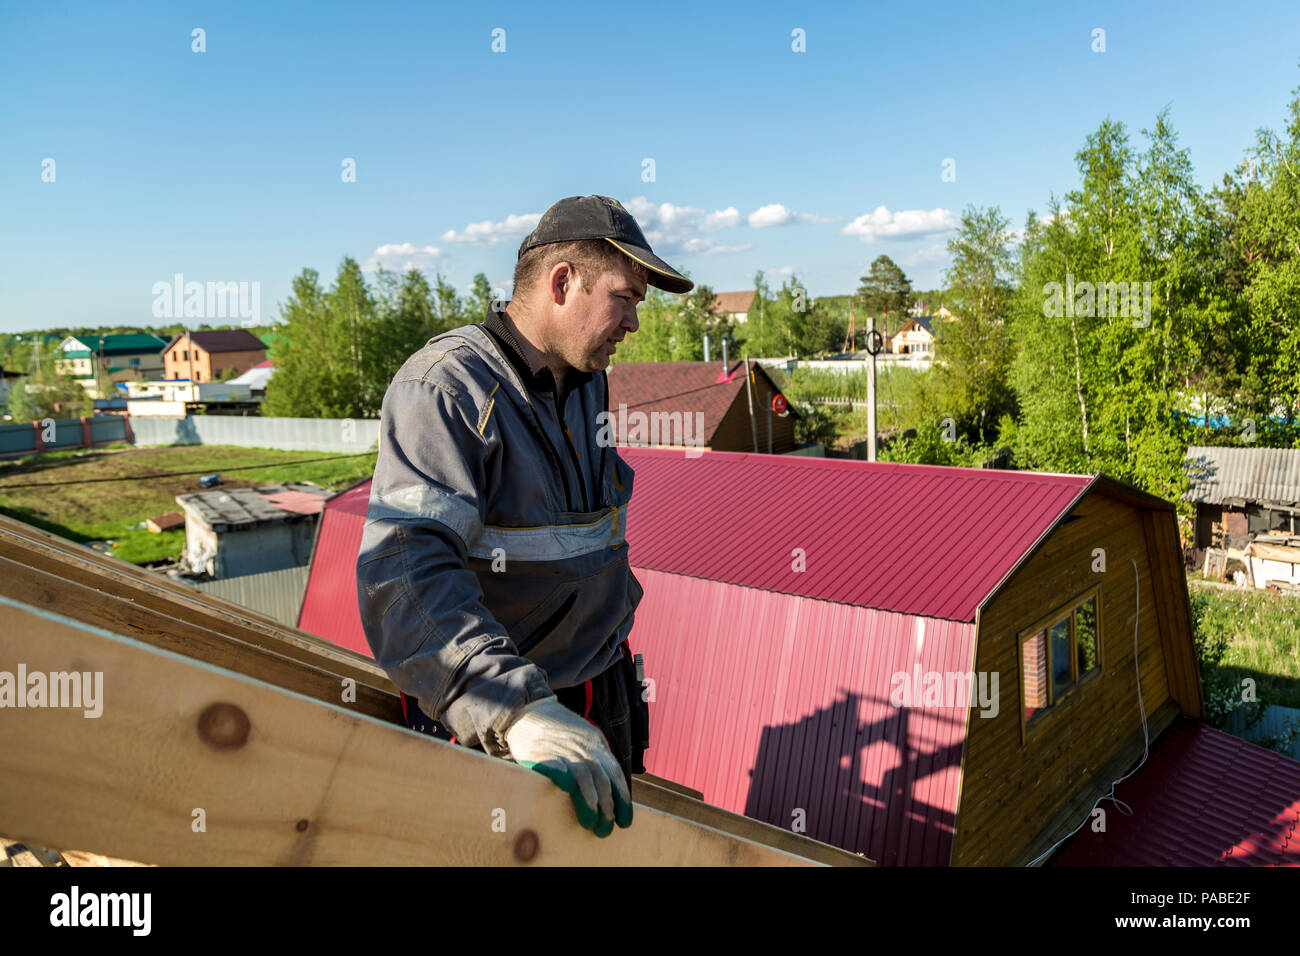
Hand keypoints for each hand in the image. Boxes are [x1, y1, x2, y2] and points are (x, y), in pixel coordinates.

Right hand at [503, 696, 632, 836]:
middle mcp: (583, 747)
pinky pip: (557, 766)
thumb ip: (595, 758)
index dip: (622, 798)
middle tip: (606, 827)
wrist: (529, 710)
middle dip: (607, 806)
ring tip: (591, 821)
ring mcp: (564, 749)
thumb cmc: (557, 729)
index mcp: (596, 744)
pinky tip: (567, 791)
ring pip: (583, 776)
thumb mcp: (583, 737)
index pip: (615, 773)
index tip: (624, 820)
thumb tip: (607, 791)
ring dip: (589, 800)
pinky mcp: (542, 752)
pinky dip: (564, 778)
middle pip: (601, 779)